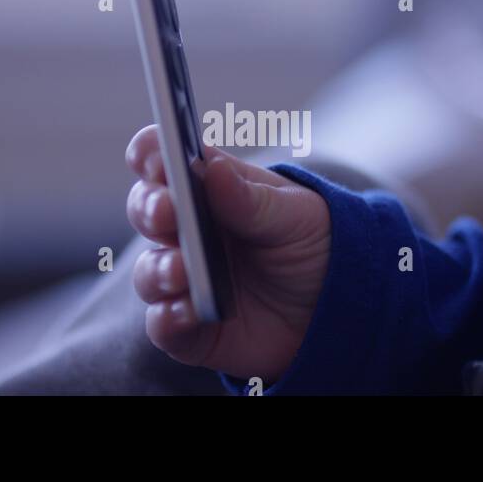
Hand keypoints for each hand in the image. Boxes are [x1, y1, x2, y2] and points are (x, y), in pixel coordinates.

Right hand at [126, 125, 330, 381]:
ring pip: (148, 271)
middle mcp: (186, 230)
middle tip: (166, 210)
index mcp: (208, 188)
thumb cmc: (311, 246)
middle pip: (146, 210)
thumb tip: (214, 170)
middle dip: (149, 207)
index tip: (159, 159)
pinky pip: (163, 325)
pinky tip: (188, 313)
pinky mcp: (189, 327)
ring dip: (158, 269)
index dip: (152, 154)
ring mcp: (184, 278)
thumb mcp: (296, 216)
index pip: (162, 160)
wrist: (336, 308)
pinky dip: (168, 319)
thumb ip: (252, 200)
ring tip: (182, 270)